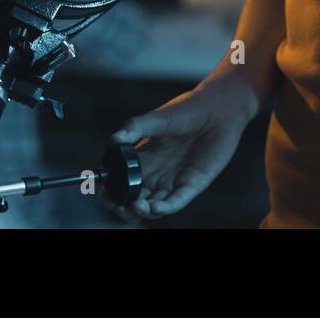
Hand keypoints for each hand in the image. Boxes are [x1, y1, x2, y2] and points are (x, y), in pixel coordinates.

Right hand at [101, 74, 255, 222]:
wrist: (218, 109)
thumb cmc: (187, 110)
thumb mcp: (157, 118)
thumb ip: (134, 128)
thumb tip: (113, 140)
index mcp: (143, 158)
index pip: (121, 180)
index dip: (110, 189)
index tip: (101, 189)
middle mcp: (156, 173)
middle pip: (134, 198)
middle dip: (122, 206)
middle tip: (118, 204)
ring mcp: (173, 180)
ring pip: (153, 205)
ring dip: (142, 210)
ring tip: (137, 206)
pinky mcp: (192, 184)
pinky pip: (176, 202)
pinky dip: (165, 208)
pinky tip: (156, 207)